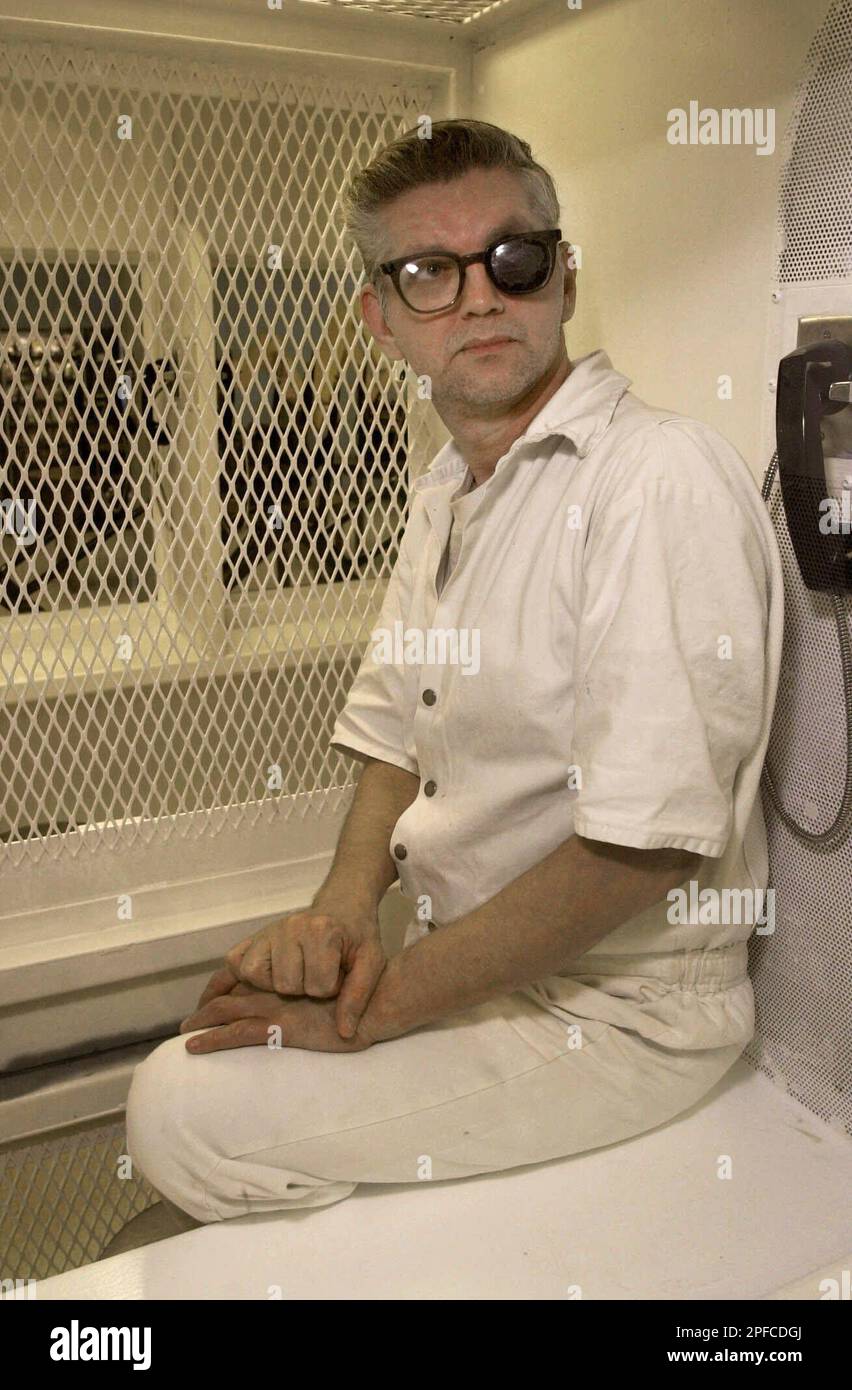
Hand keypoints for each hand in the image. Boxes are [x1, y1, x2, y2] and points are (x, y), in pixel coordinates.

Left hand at [179, 980, 380, 1054]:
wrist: (379, 1001)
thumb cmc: (366, 1000)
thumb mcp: (339, 997)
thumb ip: (319, 1002)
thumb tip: (312, 1012)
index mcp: (289, 981)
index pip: (248, 981)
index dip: (226, 990)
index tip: (213, 1002)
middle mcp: (277, 991)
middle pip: (230, 995)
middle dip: (207, 1009)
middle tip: (190, 1023)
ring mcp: (276, 1008)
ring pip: (224, 1012)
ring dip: (201, 1024)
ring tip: (185, 1037)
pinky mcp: (280, 1027)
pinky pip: (236, 1033)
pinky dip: (212, 1039)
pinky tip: (194, 1047)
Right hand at [193, 902, 386, 1039]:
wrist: (341, 907)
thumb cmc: (357, 938)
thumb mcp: (371, 963)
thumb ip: (359, 995)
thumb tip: (344, 1032)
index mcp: (322, 931)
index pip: (318, 985)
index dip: (330, 991)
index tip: (339, 979)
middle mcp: (290, 927)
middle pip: (285, 984)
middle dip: (301, 991)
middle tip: (316, 979)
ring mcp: (268, 931)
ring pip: (253, 975)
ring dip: (270, 987)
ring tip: (290, 982)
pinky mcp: (253, 938)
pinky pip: (232, 963)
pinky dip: (230, 982)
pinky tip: (221, 1000)